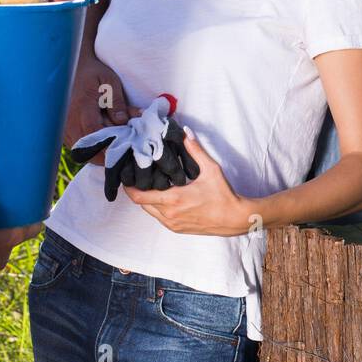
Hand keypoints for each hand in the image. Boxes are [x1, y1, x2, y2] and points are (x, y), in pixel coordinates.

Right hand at [64, 51, 130, 165]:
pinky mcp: (62, 130)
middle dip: (103, 154)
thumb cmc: (94, 74)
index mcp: (82, 106)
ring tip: (111, 149)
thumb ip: (117, 103)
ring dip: (95, 153)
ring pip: (78, 150)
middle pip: (84, 147)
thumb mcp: (110, 82)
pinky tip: (100, 144)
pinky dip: (88, 150)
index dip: (107, 144)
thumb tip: (123, 122)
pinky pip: (74, 147)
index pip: (93, 132)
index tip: (122, 149)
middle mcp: (68, 119)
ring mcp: (63, 126)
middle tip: (119, 153)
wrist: (73, 68)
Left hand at [124, 129, 253, 236]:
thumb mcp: (211, 169)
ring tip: (150, 184)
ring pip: (148, 211)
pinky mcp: (176, 229)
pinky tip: (163, 195)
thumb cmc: (223, 194)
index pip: (139, 196)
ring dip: (146, 199)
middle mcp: (169, 214)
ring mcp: (172, 224)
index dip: (128, 187)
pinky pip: (158, 217)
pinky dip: (156, 206)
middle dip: (136, 190)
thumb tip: (186, 132)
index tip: (127, 175)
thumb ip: (195, 150)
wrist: (234, 218)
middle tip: (137, 176)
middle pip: (140, 203)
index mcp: (174, 199)